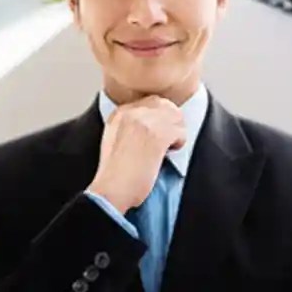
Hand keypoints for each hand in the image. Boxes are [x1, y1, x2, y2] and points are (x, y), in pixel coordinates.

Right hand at [87, 96, 186, 212]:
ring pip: (175, 117)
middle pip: (164, 104)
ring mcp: (144, 121)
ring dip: (176, 133)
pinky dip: (178, 143)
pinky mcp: (157, 135)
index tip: (160, 130)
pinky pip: (180, 132)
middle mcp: (131, 112)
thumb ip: (131, 127)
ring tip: (167, 148)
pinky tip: (168, 153)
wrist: (111, 189)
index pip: (150, 102)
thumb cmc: (114, 173)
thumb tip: (155, 125)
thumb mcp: (116, 140)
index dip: (160, 116)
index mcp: (119, 113)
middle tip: (168, 139)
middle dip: (171, 120)